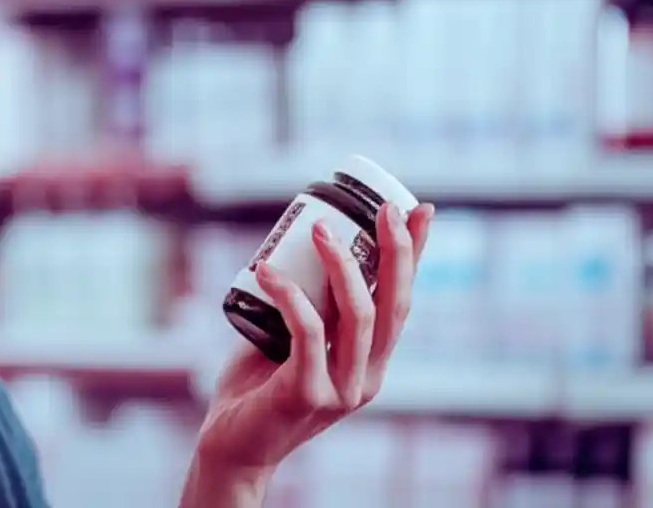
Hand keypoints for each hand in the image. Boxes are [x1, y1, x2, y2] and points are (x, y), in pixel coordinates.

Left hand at [188, 203, 433, 490]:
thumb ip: (310, 307)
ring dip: (342, 265)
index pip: (402, 303)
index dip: (415, 256)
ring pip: (359, 316)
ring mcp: (341, 389)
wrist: (233, 445)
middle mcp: (366, 377)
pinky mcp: (307, 394)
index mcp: (371, 362)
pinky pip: (308, 333)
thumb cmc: (259, 385)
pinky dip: (289, 295)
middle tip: (382, 207)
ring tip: (320, 228)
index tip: (419, 209)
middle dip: (396, 251)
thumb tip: (307, 241)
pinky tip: (266, 270)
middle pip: (394, 306)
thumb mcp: (294, 339)